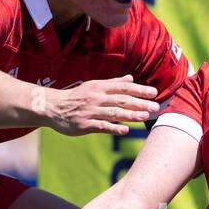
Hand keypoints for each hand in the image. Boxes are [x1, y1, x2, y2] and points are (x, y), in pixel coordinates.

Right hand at [44, 74, 159, 135]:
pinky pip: (101, 126)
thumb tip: (130, 78)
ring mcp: (90, 111)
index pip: (123, 87)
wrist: (53, 107)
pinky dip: (113, 127)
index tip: (153, 93)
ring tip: (145, 117)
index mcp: (100, 88)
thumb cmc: (76, 97)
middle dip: (139, 103)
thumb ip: (113, 83)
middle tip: (155, 107)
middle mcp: (96, 98)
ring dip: (130, 114)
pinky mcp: (84, 124)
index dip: (139, 90)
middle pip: (121, 99)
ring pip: (113, 112)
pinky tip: (125, 129)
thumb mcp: (94, 86)